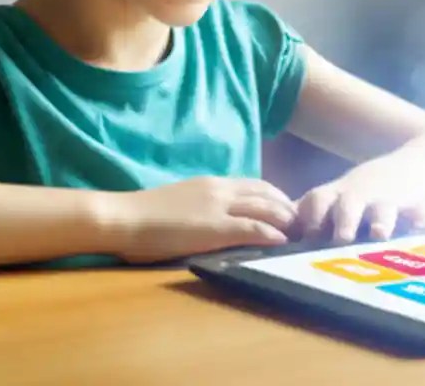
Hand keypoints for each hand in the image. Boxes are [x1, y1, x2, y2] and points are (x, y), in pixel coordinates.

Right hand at [105, 177, 295, 262]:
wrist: (122, 218)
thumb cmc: (143, 216)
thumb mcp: (181, 203)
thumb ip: (203, 206)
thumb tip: (218, 218)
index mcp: (211, 183)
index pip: (255, 185)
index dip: (276, 197)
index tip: (288, 210)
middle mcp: (219, 190)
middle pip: (266, 193)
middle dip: (288, 207)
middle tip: (302, 223)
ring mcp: (218, 207)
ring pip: (265, 207)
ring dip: (286, 219)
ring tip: (299, 232)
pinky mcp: (214, 227)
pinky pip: (252, 227)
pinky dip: (271, 233)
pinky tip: (282, 241)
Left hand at [293, 164, 424, 243]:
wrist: (419, 164)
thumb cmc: (365, 194)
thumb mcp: (337, 199)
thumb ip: (310, 218)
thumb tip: (274, 238)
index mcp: (336, 197)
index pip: (315, 202)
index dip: (310, 218)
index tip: (305, 237)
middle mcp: (360, 198)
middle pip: (347, 204)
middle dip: (343, 220)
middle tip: (341, 238)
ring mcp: (389, 201)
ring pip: (382, 211)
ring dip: (380, 221)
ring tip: (380, 234)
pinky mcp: (417, 206)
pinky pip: (421, 213)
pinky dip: (423, 219)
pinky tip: (424, 227)